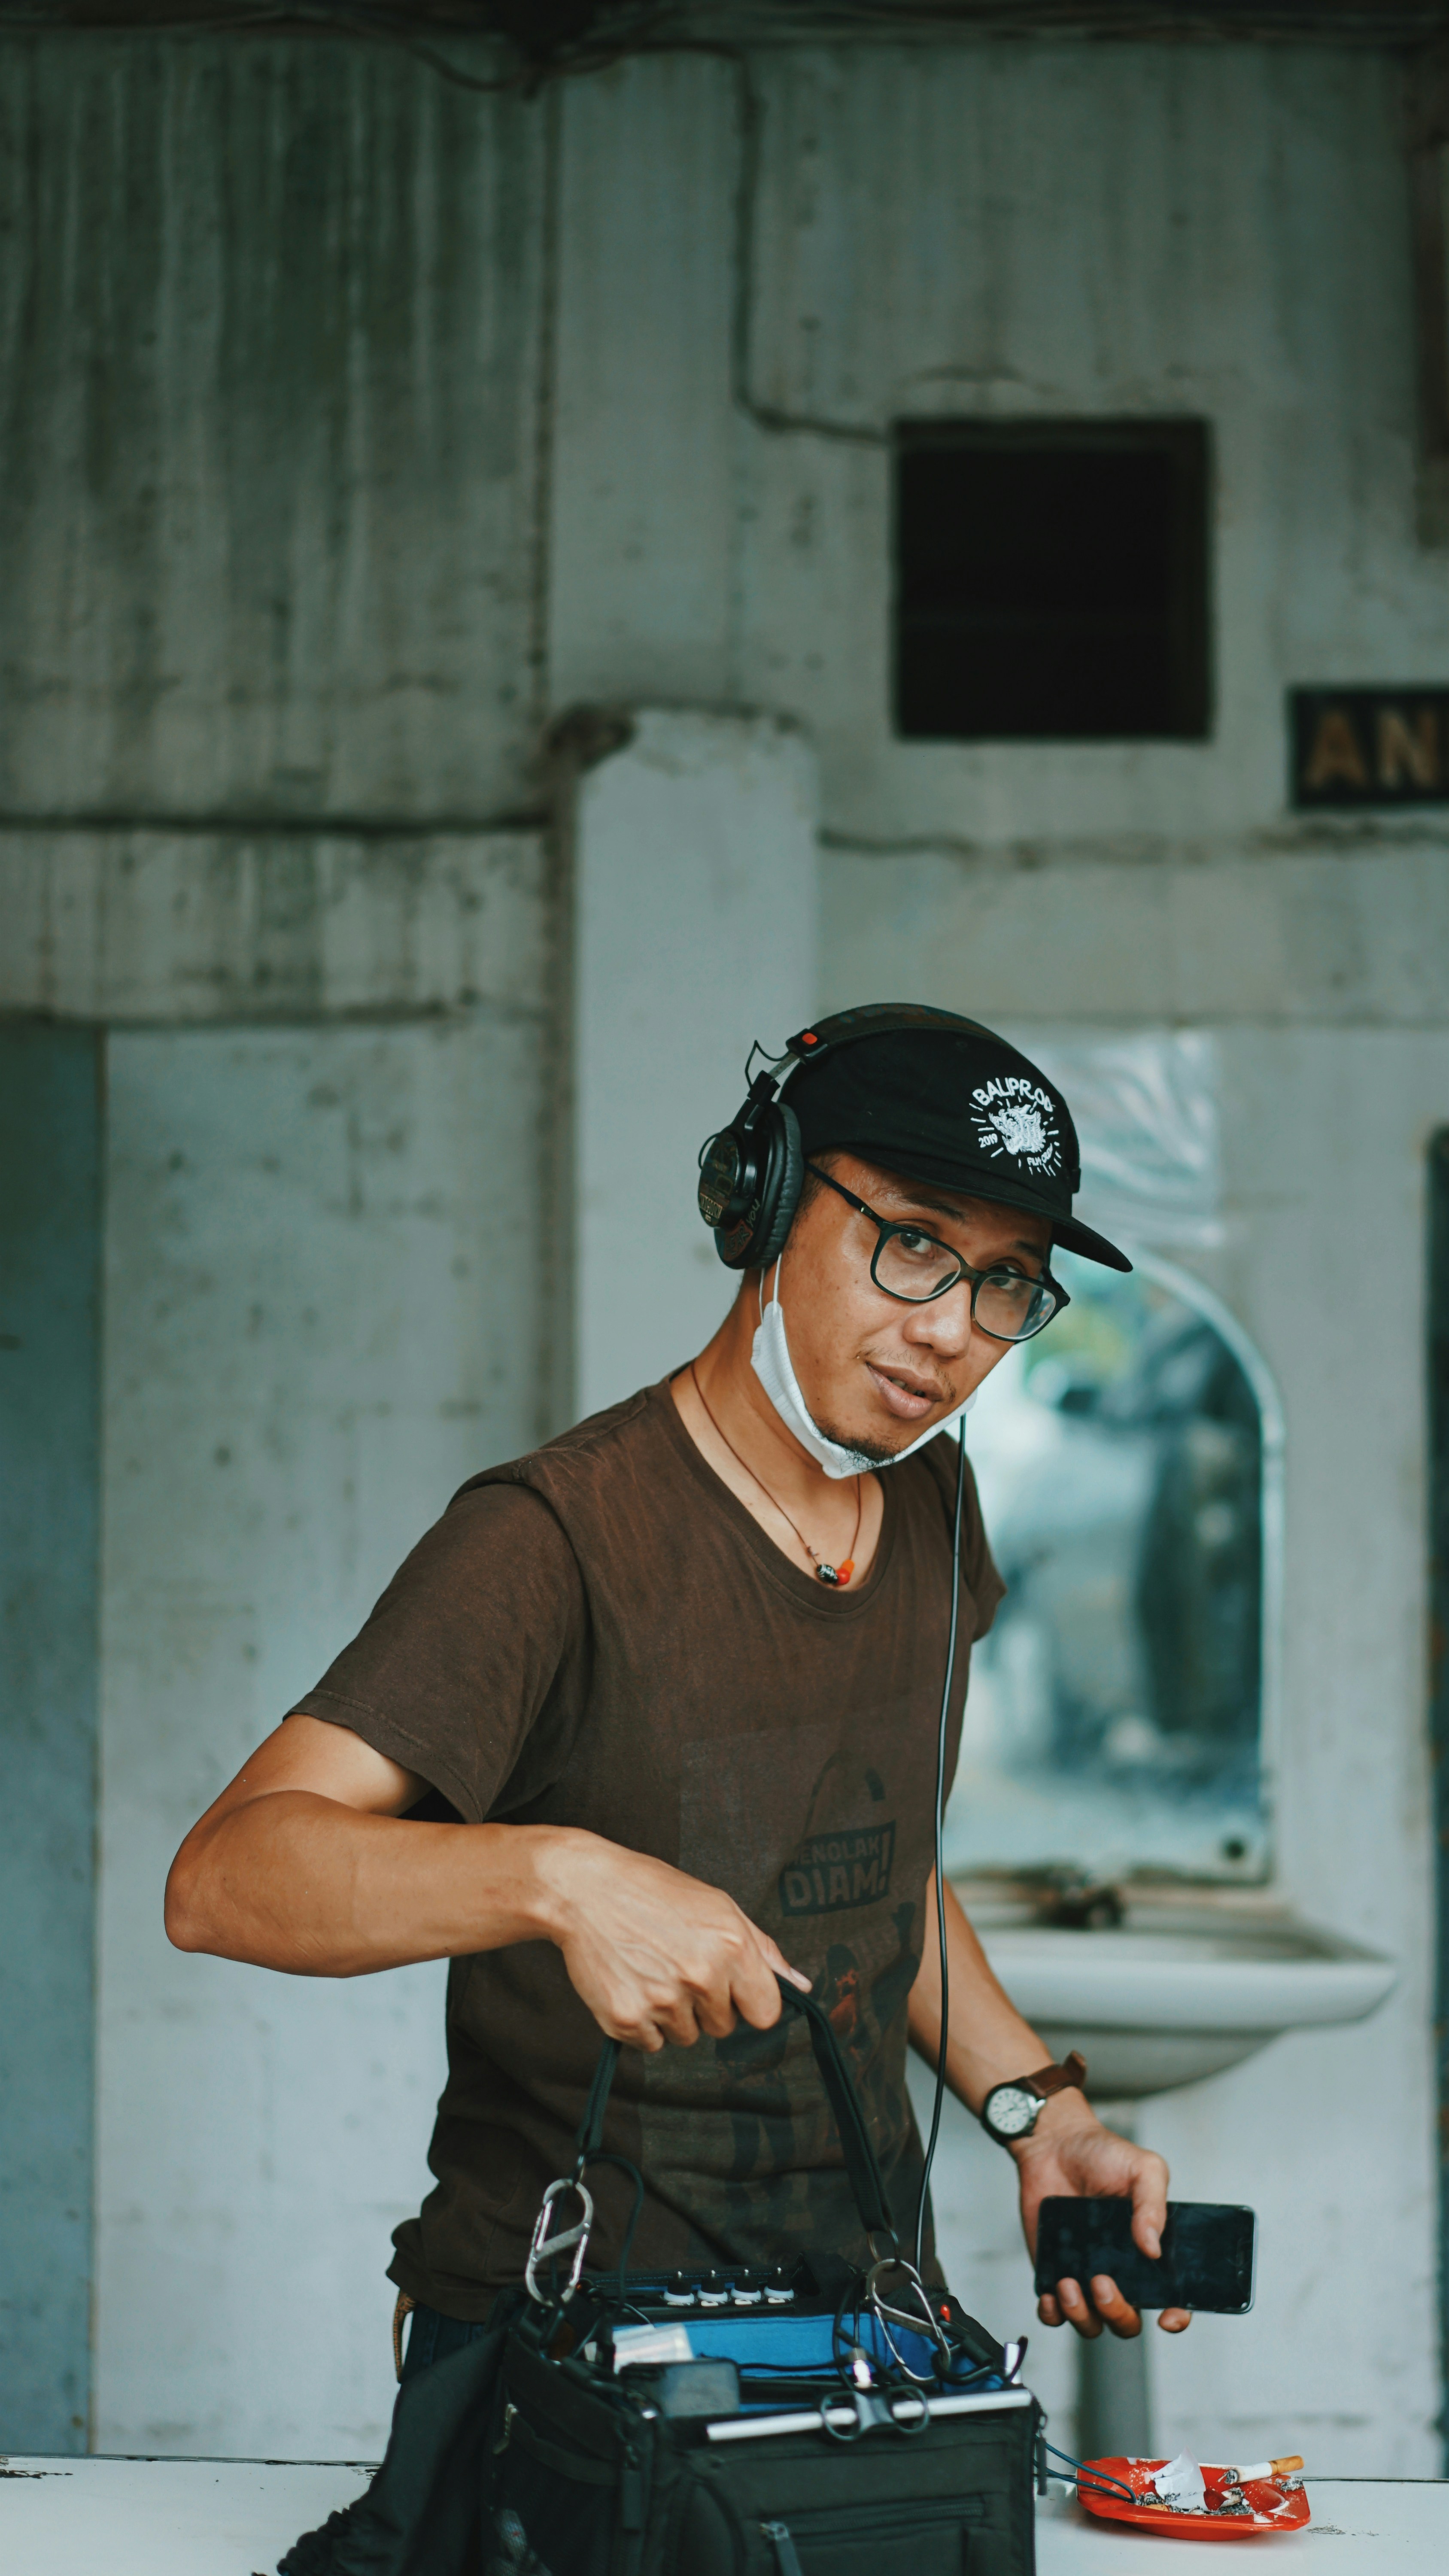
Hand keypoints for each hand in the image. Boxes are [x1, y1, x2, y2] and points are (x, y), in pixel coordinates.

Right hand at [535, 1829, 810, 2050]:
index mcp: (732, 1946)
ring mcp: (663, 2001)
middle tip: (675, 1962)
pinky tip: (630, 1982)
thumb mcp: (719, 1907)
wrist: (585, 1889)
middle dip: (705, 2004)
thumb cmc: (654, 1892)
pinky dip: (642, 2022)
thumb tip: (803, 1987)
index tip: (728, 1987)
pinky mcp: (627, 2019)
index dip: (747, 2002)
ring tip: (650, 1968)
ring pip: (686, 2036)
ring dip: (672, 2013)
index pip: (765, 2013)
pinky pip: (651, 2043)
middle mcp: (701, 1977)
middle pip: (723, 2027)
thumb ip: (763, 1951)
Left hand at [1012, 2096, 1191, 2339]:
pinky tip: (1050, 2293)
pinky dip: (1052, 2314)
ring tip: (1070, 2283)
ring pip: (1092, 2323)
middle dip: (1118, 2313)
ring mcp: (1086, 2274)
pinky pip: (1054, 2314)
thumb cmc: (1103, 2154)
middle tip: (1103, 2282)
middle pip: (1128, 2321)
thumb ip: (1153, 2204)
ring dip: (1082, 2315)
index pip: (1171, 2298)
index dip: (1176, 2316)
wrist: (1055, 2143)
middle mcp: (1121, 2271)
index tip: (1167, 2319)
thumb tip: (1153, 2248)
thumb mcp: (1142, 2168)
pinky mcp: (1054, 2272)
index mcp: (1149, 2252)